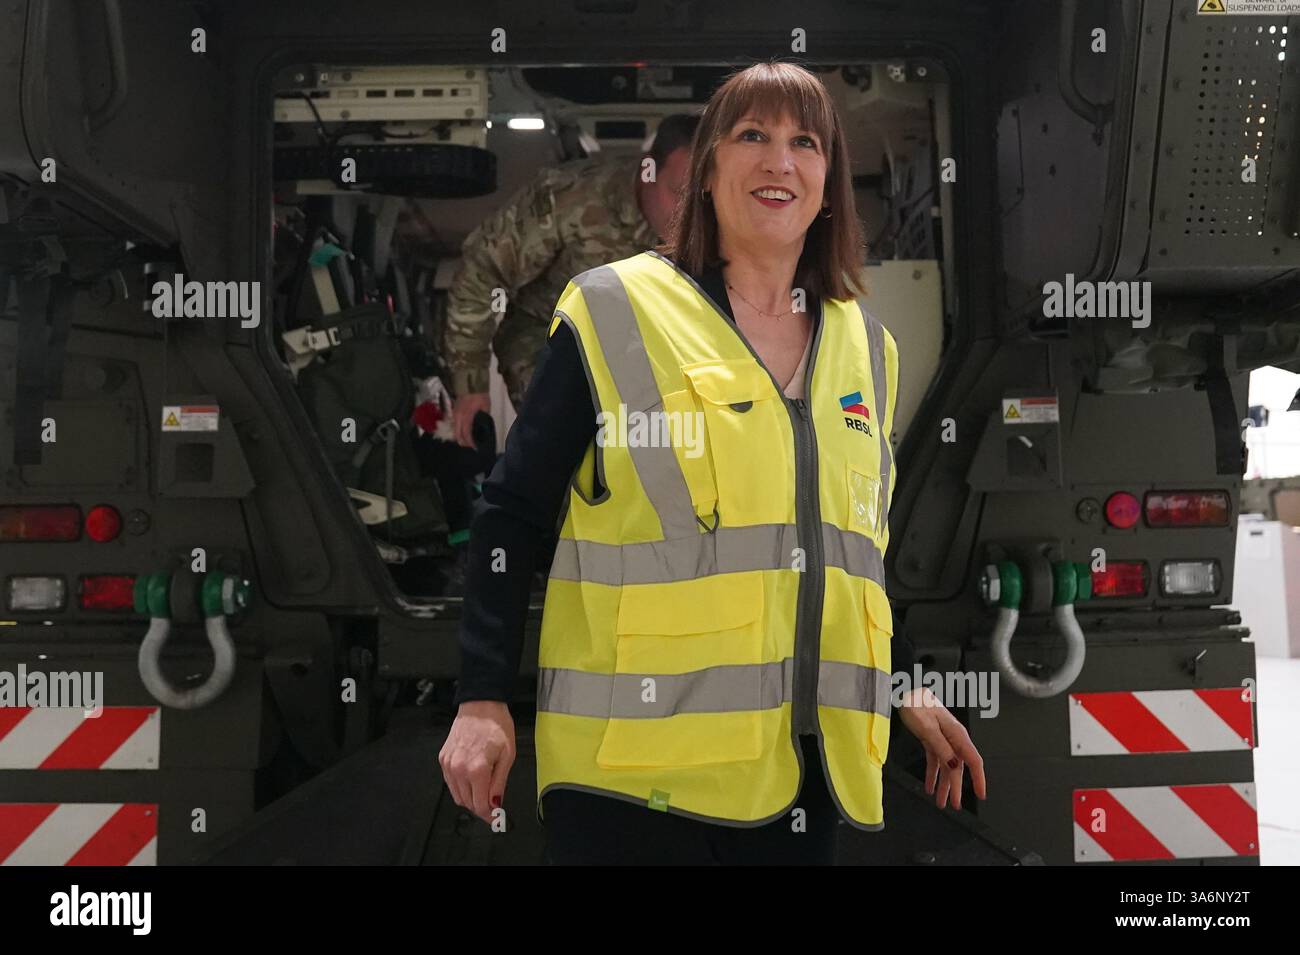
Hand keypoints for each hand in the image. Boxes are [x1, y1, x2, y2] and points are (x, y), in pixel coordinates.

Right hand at [439, 700, 515, 822]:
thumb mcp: (508, 755)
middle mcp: (459, 769)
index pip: (480, 805)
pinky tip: (472, 778)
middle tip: (493, 805)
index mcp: (476, 769)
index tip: (496, 819)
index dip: (489, 816)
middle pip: (468, 803)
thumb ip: (500, 783)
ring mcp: (448, 764)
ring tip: (484, 789)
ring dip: (470, 798)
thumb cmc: (496, 725)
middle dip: (481, 807)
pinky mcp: (443, 759)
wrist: (480, 705)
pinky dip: (461, 787)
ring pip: (457, 796)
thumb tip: (495, 804)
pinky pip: (450, 783)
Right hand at [453, 392, 491, 447]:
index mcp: (467, 416)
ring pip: (454, 429)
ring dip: (459, 437)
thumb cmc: (479, 395)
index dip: (470, 442)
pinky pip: (453, 424)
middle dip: (463, 442)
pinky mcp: (454, 411)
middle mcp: (459, 416)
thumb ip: (484, 417)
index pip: (466, 433)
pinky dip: (457, 430)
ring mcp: (455, 413)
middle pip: (458, 433)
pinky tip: (461, 432)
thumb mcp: (485, 407)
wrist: (471, 384)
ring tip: (465, 441)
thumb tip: (484, 426)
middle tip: (469, 446)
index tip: (474, 447)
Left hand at [895, 687, 986, 809]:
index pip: (973, 760)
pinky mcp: (931, 739)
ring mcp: (942, 739)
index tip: (981, 794)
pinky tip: (929, 786)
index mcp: (956, 734)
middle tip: (956, 805)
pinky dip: (932, 773)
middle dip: (957, 788)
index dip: (978, 778)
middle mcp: (952, 738)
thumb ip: (941, 747)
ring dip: (944, 784)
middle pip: (958, 767)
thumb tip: (954, 766)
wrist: (904, 690)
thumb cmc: (915, 702)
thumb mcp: (927, 727)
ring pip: (946, 766)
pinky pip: (935, 760)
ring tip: (941, 802)